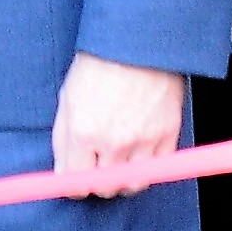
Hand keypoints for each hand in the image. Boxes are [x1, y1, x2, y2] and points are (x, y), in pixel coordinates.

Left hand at [52, 52, 186, 195]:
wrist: (137, 43)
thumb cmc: (99, 65)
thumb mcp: (67, 99)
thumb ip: (64, 138)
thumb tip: (63, 169)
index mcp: (82, 133)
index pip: (75, 182)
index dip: (73, 185)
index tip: (75, 181)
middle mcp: (113, 143)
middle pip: (104, 187)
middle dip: (97, 182)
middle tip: (97, 168)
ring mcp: (143, 141)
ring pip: (132, 184)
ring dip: (123, 180)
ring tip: (119, 163)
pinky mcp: (168, 135)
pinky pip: (158, 170)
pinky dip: (148, 169)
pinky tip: (139, 156)